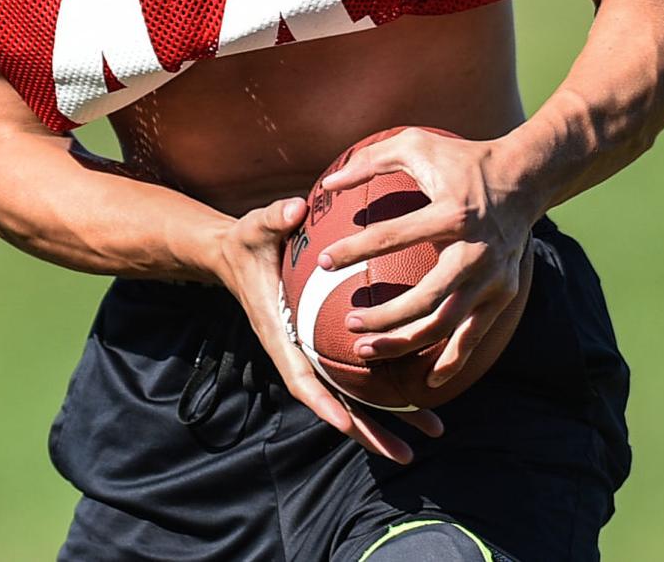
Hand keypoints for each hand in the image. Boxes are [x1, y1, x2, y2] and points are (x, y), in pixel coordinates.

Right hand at [213, 196, 443, 463]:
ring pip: (349, 396)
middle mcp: (296, 352)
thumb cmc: (249, 242)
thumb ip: (275, 218)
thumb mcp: (257, 226)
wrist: (233, 254)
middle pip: (333, 403)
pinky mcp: (322, 345)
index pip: (299, 376)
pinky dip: (383, 390)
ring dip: (387, 420)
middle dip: (369, 431)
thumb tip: (295, 208)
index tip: (346, 423)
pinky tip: (417, 392)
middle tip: (409, 455)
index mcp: (278, 332)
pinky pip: (354, 374)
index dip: (322, 402)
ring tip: (430, 431)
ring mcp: (310, 353)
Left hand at [317, 127, 536, 390]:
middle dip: (383, 317)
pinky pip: (473, 336)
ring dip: (405, 342)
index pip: (393, 236)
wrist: (523, 179)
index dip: (355, 250)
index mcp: (451, 212)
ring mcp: (492, 278)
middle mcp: (475, 251)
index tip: (325, 262)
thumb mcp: (415, 145)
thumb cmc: (461, 159)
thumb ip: (370, 161)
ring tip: (367, 348)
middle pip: (424, 298)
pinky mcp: (503, 295)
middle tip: (349, 321)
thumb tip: (327, 186)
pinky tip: (426, 379)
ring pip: (445, 324)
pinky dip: (451, 361)